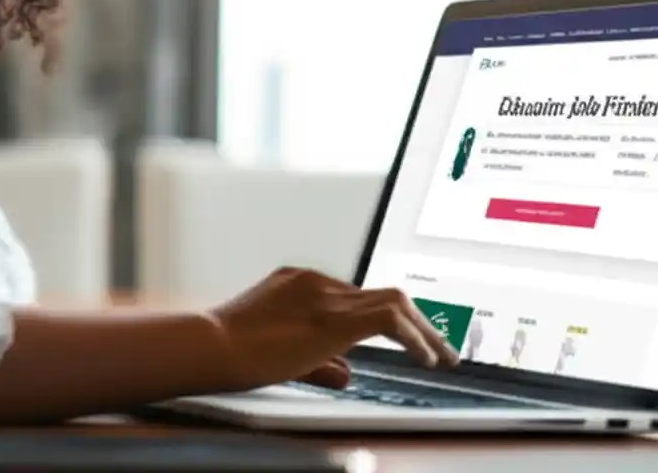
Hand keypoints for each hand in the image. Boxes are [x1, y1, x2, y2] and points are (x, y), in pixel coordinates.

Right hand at [208, 267, 459, 391]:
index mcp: (302, 282)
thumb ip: (318, 363)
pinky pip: (388, 320)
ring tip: (445, 356)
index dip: (389, 322)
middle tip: (442, 348)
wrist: (212, 344)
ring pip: (394, 303)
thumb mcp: (281, 354)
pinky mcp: (333, 318)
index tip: (410, 340)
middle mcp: (318, 282)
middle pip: (383, 295)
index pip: (358, 298)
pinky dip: (414, 338)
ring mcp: (327, 296)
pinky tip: (427, 358)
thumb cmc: (231, 352)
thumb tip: (347, 375)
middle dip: (418, 322)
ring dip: (425, 331)